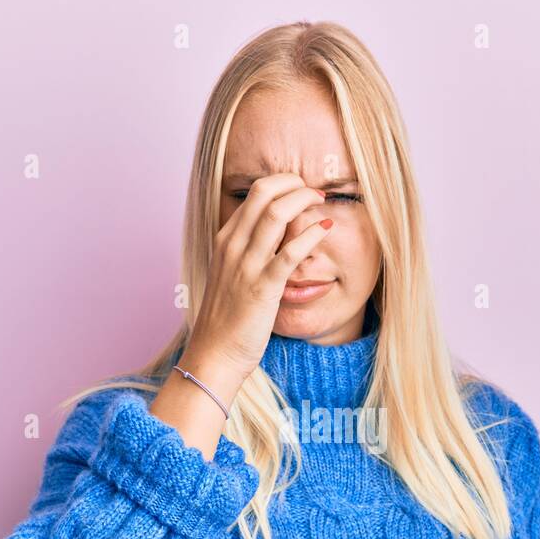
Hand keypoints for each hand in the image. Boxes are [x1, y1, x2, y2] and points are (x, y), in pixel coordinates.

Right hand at [149, 173, 332, 458]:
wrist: (214, 354)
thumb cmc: (226, 318)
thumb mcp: (231, 275)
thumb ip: (248, 252)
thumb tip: (272, 238)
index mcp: (225, 240)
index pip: (254, 194)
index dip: (282, 184)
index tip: (301, 189)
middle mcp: (233, 246)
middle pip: (264, 193)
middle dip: (294, 184)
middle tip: (314, 190)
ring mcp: (247, 265)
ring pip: (277, 214)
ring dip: (304, 200)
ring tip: (322, 201)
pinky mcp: (263, 287)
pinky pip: (290, 251)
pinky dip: (311, 234)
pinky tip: (325, 228)